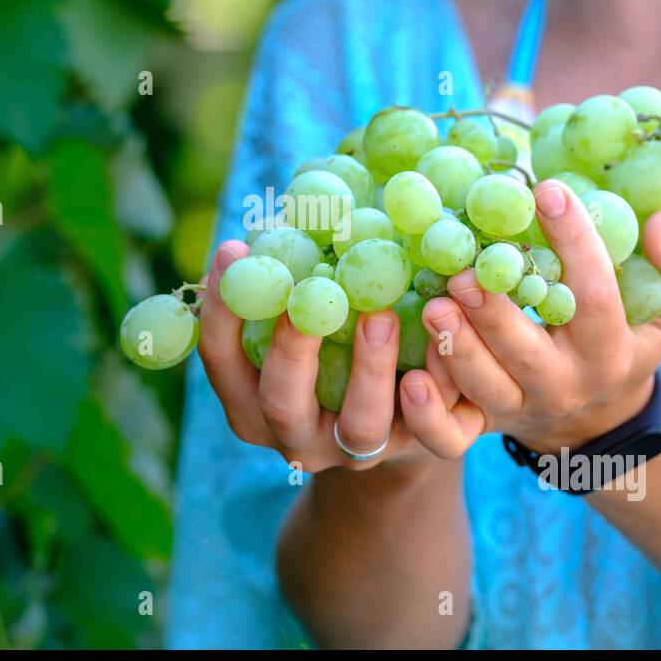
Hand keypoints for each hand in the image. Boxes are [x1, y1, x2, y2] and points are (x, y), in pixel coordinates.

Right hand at [198, 241, 479, 472]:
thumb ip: (287, 282)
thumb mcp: (302, 315)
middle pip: (281, 405)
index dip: (220, 311)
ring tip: (380, 316)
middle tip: (307, 299)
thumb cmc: (331, 339)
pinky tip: (441, 344)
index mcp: (252, 402)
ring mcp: (356, 449)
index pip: (222, 361)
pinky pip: (430, 431)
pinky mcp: (416, 449)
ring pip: (360, 427)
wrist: (403, 409)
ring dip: (370, 371)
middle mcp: (297, 435)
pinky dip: (436, 391)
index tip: (232, 252)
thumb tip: (283, 211)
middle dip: (291, 351)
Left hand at [399, 179, 660, 456]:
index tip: (549, 190)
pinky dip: (427, 411)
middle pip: (527, 353)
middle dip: (494, 313)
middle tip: (465, 270)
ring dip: (456, 348)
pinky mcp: (480, 427)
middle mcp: (562, 385)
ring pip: (484, 389)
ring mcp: (518, 409)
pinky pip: (450, 433)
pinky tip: (409, 378)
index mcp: (609, 354)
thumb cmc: (627, 345)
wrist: (593, 421)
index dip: (575, 245)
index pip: (594, 299)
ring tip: (434, 305)